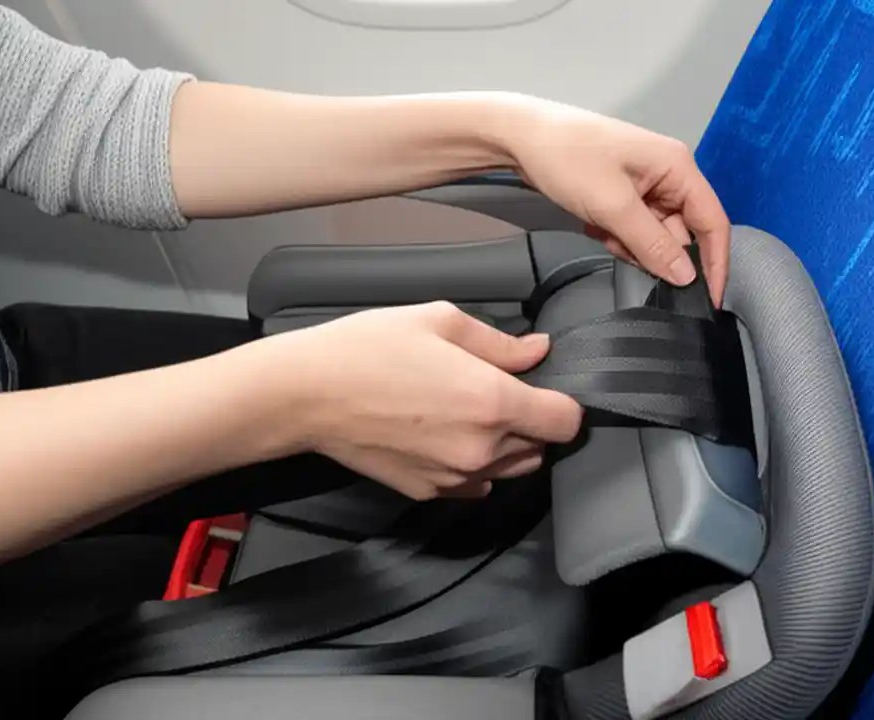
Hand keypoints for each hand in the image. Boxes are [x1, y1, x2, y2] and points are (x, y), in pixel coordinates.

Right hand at [274, 302, 582, 499]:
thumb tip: (540, 351)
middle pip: (541, 448)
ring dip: (507, 446)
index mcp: (493, 402)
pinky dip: (475, 466)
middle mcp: (482, 448)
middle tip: (497, 391)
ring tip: (470, 413)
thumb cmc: (370, 348)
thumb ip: (501, 343)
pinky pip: (476, 485)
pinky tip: (446, 435)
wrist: (307, 395)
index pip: (566, 422)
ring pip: (511, 470)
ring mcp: (456, 477)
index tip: (543, 387)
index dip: (562, 402)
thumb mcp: (440, 321)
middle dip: (532, 421)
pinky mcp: (430, 492)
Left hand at [503, 97, 732, 305]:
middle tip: (623, 249)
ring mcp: (646, 183)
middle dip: (656, 251)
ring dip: (632, 244)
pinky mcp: (625, 193)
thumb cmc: (566, 155)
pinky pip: (635, 229)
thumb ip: (653, 244)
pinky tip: (595, 224)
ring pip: (656, 234)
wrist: (520, 137)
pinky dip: (617, 236)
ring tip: (602, 229)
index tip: (709, 298)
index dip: (715, 262)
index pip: (713, 222)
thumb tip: (686, 275)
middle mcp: (668, 173)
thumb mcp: (613, 206)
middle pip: (683, 232)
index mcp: (677, 166)